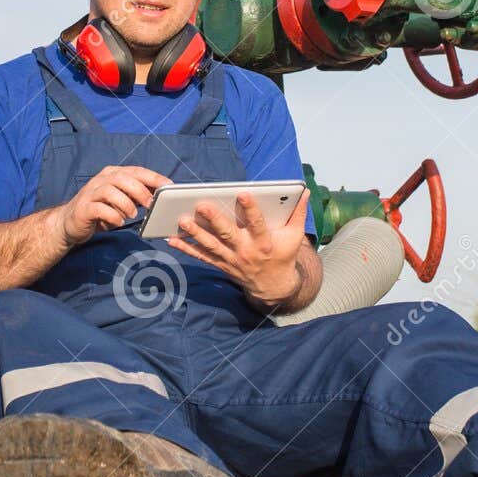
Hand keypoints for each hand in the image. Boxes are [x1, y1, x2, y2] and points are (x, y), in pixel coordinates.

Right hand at [58, 166, 172, 245]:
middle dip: (140, 191)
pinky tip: (119, 222)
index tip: (168, 185)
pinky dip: (113, 215)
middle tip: (150, 205)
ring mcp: (90, 193)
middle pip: (123, 178)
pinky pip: (100, 209)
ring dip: (125, 203)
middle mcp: (101, 180)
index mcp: (112, 174)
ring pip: (110, 191)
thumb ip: (136, 197)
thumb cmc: (100, 211)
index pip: (136, 171)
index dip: (153, 177)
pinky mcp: (83, 208)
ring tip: (132, 214)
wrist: (70, 223)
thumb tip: (158, 198)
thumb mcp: (121, 201)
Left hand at [168, 188, 311, 305]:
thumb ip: (299, 213)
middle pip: (228, 234)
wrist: (273, 286)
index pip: (257, 223)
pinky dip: (186, 248)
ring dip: (195, 233)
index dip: (251, 209)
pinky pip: (201, 257)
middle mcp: (246, 251)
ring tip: (182, 220)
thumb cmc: (284, 255)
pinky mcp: (221, 264)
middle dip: (214, 220)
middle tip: (201, 205)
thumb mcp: (295, 236)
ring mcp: (231, 259)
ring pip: (211, 245)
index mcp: (265, 242)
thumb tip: (305, 190)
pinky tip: (172, 238)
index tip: (243, 193)